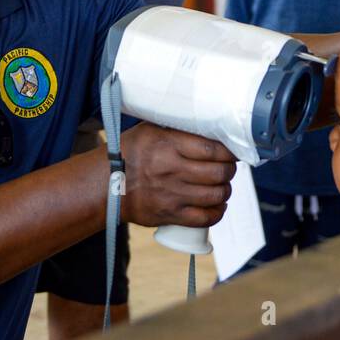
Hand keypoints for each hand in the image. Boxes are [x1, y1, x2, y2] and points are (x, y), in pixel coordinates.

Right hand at [118, 124, 235, 228]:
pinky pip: (205, 218)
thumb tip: (205, 121)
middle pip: (219, 173)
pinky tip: (217, 205)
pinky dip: (217, 212)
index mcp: (168, 145)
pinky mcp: (170, 215)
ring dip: (225, 190)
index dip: (229, 152)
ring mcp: (172, 195)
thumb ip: (175, 126)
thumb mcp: (148, 130)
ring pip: (216, 195)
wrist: (106, 185)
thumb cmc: (129, 153)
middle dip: (229, 171)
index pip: (212, 149)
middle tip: (227, 168)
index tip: (233, 151)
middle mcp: (172, 170)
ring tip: (222, 185)